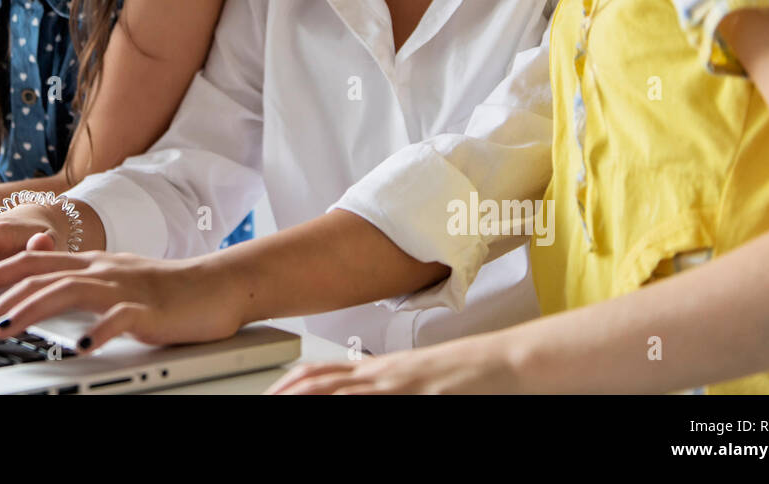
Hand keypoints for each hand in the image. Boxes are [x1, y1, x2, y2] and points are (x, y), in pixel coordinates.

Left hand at [0, 250, 243, 352]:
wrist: (217, 286)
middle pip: (37, 277)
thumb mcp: (114, 281)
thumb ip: (78, 282)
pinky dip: (95, 332)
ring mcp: (122, 286)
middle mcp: (99, 269)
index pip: (30, 261)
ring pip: (65, 292)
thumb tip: (38, 294)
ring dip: (27, 311)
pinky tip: (77, 349)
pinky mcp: (147, 309)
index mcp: (89, 263)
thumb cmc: (165, 291)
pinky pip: (118, 319)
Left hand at [264, 332, 521, 393]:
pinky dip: (351, 406)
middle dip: (286, 394)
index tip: (269, 393)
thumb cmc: (465, 375)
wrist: (505, 361)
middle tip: (263, 402)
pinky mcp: (418, 396)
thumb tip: (362, 391)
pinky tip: (338, 407)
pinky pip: (377, 405)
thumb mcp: (415, 380)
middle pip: (319, 382)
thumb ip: (385, 386)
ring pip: (339, 392)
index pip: (319, 372)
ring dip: (308, 400)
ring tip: (279, 404)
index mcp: (379, 369)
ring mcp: (398, 386)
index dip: (288, 383)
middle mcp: (382, 375)